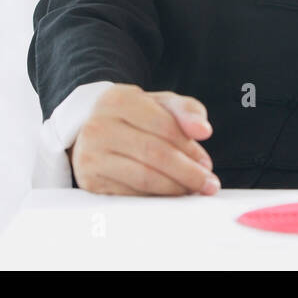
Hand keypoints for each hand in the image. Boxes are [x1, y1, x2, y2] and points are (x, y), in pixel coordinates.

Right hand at [69, 83, 220, 195]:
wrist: (93, 131)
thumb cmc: (134, 117)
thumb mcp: (159, 104)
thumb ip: (186, 110)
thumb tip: (203, 130)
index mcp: (118, 99)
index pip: (165, 126)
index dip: (190, 148)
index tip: (207, 164)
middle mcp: (99, 125)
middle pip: (155, 154)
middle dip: (188, 173)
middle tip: (208, 184)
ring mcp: (91, 155)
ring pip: (144, 178)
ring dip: (175, 188)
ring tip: (193, 191)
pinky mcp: (90, 181)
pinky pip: (131, 194)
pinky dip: (156, 198)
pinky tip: (169, 196)